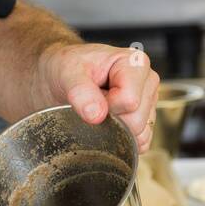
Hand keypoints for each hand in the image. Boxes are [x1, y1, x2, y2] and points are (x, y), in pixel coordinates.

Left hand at [40, 42, 159, 152]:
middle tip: (92, 104)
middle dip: (111, 119)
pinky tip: (107, 125)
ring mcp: (148, 102)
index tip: (91, 97)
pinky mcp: (145, 120)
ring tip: (99, 110)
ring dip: (115, 129)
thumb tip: (96, 115)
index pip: (129, 100)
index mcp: (135, 63)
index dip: (107, 106)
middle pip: (136, 120)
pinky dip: (121, 140)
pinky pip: (141, 142)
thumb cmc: (66, 68)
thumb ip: (80, 91)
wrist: (57, 78)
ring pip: (140, 133)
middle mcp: (146, 81)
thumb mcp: (66, 73)